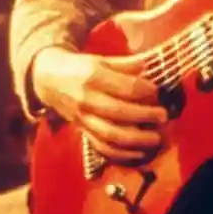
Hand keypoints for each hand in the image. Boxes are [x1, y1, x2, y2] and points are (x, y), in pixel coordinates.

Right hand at [31, 47, 167, 162]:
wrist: (49, 80)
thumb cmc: (80, 68)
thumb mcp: (100, 59)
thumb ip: (124, 64)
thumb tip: (147, 67)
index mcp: (93, 76)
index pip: (125, 87)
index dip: (146, 90)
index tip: (158, 91)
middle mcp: (87, 99)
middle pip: (120, 112)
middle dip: (145, 116)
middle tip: (163, 116)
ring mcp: (83, 118)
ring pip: (111, 134)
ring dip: (136, 140)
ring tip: (155, 138)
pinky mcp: (82, 131)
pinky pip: (102, 147)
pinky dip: (121, 154)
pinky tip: (138, 152)